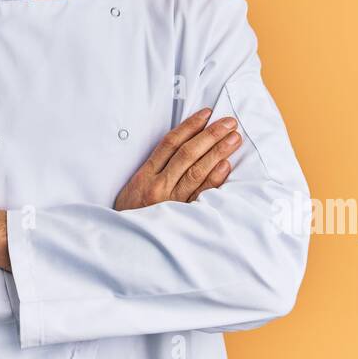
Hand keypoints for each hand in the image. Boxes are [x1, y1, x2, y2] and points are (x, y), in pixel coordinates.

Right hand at [113, 107, 240, 210]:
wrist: (124, 244)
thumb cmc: (131, 214)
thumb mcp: (135, 187)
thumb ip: (155, 169)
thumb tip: (182, 147)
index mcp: (146, 175)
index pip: (170, 143)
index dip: (190, 126)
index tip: (206, 114)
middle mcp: (158, 185)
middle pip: (187, 154)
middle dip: (210, 135)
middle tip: (229, 122)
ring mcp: (171, 202)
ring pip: (196, 171)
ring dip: (217, 152)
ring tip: (234, 139)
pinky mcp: (182, 217)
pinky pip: (200, 195)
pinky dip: (214, 180)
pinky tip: (226, 166)